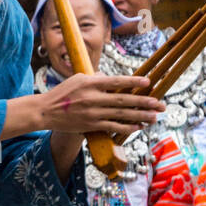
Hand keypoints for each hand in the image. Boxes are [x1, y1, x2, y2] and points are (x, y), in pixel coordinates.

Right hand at [36, 73, 162, 139]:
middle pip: (124, 99)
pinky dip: (127, 127)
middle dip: (144, 102)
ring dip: (140, 115)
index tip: (149, 83)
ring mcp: (93, 113)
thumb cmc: (62, 93)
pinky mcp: (91, 125)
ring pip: (121, 114)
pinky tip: (139, 126)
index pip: (117, 82)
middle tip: (160, 103)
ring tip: (154, 116)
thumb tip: (110, 79)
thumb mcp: (77, 79)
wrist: (45, 111)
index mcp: (91, 83)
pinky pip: (113, 126)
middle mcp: (93, 98)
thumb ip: (95, 78)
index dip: (134, 82)